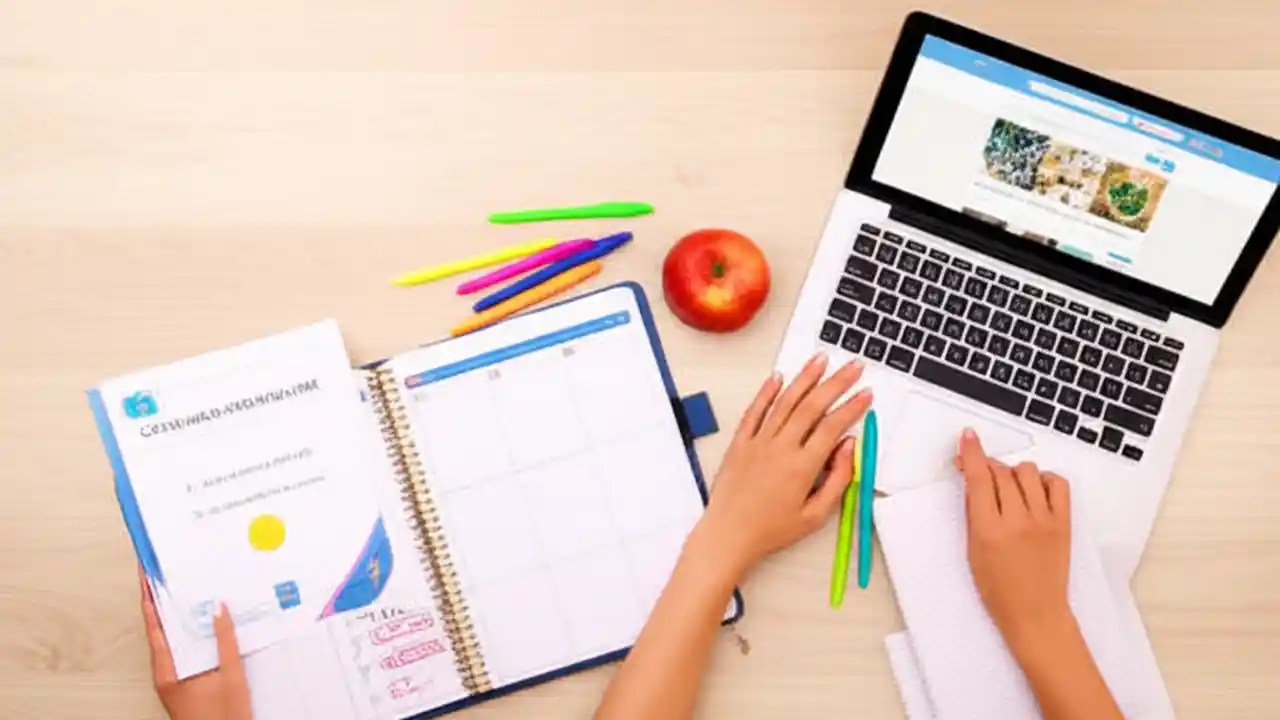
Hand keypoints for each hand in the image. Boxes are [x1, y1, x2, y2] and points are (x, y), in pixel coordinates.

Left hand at [139, 566, 252, 719]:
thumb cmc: (223, 718)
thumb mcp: (231, 676)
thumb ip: (226, 641)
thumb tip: (218, 609)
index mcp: (168, 669)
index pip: (154, 623)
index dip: (149, 595)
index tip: (146, 573)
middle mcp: (166, 672)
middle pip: (160, 628)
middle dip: (160, 599)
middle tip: (161, 572)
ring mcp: (175, 678)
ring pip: (172, 639)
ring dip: (174, 614)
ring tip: (178, 588)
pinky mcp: (185, 683)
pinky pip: (183, 650)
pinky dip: (187, 632)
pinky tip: (200, 623)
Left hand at [694, 352, 872, 576]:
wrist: (728, 534)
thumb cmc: (770, 530)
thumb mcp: (815, 515)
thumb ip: (837, 480)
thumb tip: (848, 448)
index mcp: (802, 467)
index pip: (833, 426)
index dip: (853, 407)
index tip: (866, 394)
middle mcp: (780, 448)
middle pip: (813, 406)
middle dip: (837, 382)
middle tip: (853, 366)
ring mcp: (758, 442)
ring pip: (785, 401)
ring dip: (805, 378)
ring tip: (820, 360)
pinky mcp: (740, 443)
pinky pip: (754, 411)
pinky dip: (766, 392)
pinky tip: (778, 377)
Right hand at [956, 429, 1073, 651]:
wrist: (1035, 613)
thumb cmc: (999, 590)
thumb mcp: (973, 551)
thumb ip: (973, 513)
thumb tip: (972, 482)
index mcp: (989, 530)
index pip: (978, 478)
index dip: (971, 454)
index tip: (968, 437)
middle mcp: (1018, 521)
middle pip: (1001, 472)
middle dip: (987, 465)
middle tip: (981, 470)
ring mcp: (1045, 520)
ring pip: (1027, 472)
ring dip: (1013, 473)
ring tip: (1008, 487)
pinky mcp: (1064, 523)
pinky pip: (1057, 484)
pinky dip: (1044, 480)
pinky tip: (1034, 489)